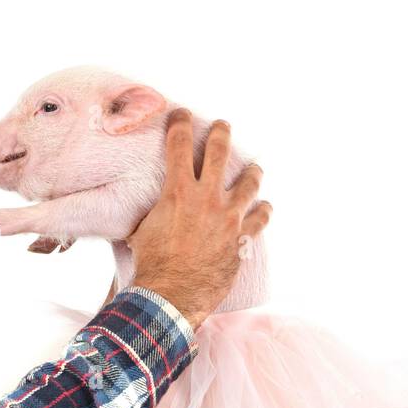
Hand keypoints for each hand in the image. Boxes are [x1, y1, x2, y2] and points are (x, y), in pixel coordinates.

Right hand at [127, 109, 269, 328]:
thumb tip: (152, 210)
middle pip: (218, 152)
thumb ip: (154, 212)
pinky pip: (260, 218)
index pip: (178, 145)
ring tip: (254, 168)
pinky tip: (264, 208)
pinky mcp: (242, 238)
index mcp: (177, 192)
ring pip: (249, 183)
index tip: (181, 114)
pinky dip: (263, 211)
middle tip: (222, 126)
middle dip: (221, 134)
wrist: (171, 294)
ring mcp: (228, 217)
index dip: (180, 124)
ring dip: (252, 173)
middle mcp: (206, 198)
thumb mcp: (143, 230)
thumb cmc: (151, 265)